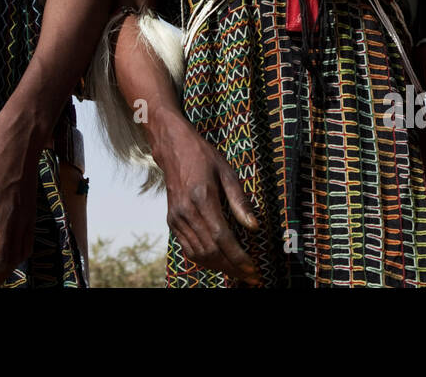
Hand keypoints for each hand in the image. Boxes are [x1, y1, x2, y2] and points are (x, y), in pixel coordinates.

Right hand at [152, 117, 260, 284]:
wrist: (173, 148)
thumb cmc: (203, 157)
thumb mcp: (227, 172)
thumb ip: (239, 201)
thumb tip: (254, 227)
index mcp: (202, 197)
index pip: (222, 237)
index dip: (239, 258)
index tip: (253, 270)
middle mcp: (186, 211)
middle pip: (211, 250)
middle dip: (232, 268)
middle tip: (251, 277)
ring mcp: (176, 217)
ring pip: (198, 254)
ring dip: (219, 267)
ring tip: (238, 272)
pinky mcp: (171, 220)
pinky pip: (188, 248)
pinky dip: (204, 260)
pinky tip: (219, 262)